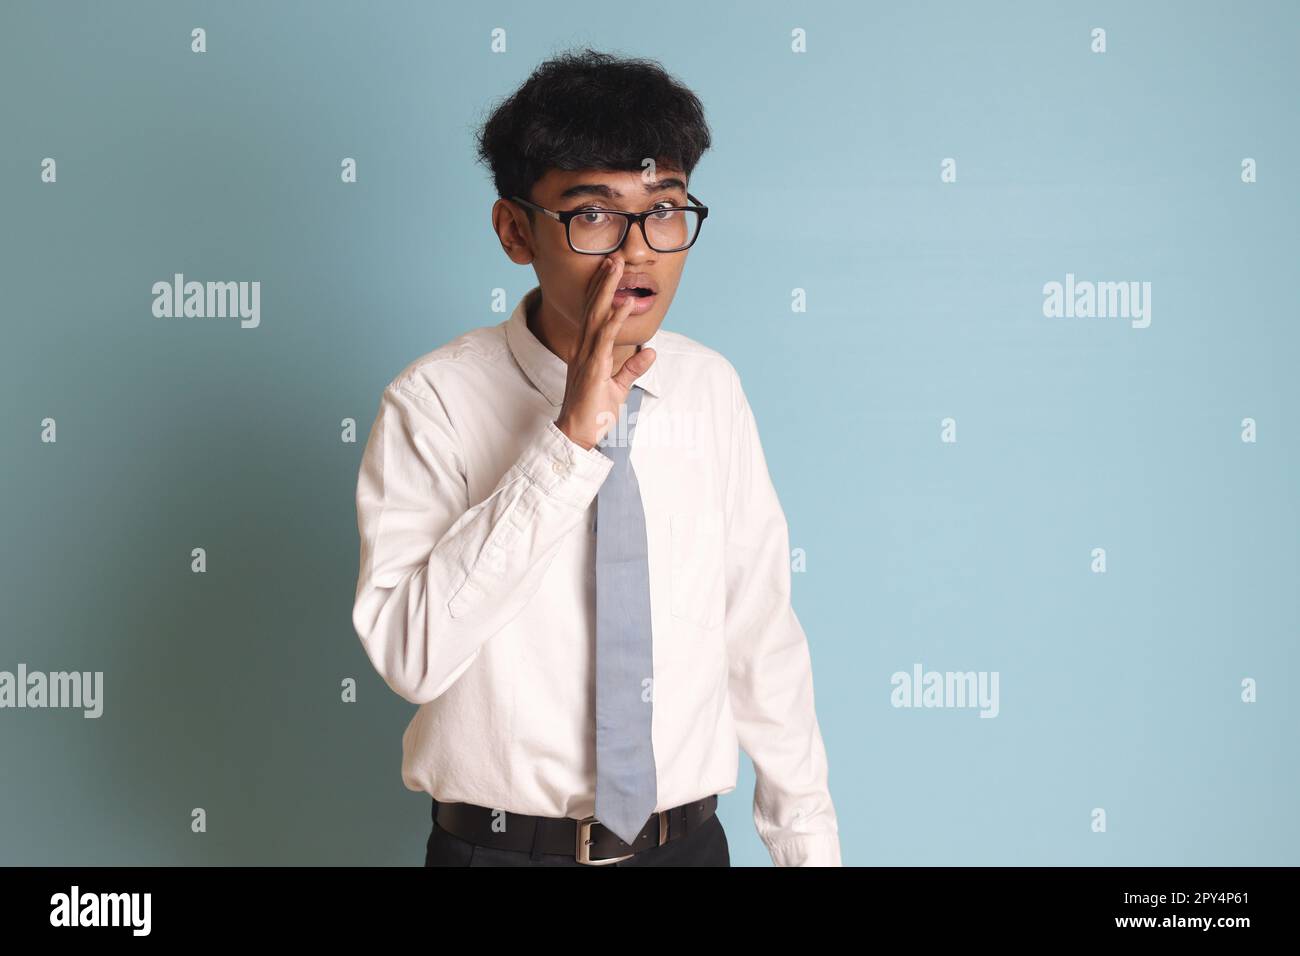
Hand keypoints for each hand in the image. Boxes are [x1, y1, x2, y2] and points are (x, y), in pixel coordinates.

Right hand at [554, 254, 656, 450]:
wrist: (579, 434)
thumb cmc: (593, 413)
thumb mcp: (619, 387)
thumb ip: (633, 368)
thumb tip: (650, 352)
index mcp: (588, 351)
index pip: (594, 315)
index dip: (601, 291)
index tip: (609, 271)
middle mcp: (583, 349)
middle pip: (593, 308)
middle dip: (603, 282)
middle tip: (613, 258)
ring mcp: (586, 356)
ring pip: (597, 315)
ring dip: (607, 290)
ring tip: (616, 268)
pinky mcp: (593, 367)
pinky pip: (605, 338)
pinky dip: (616, 318)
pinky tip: (625, 302)